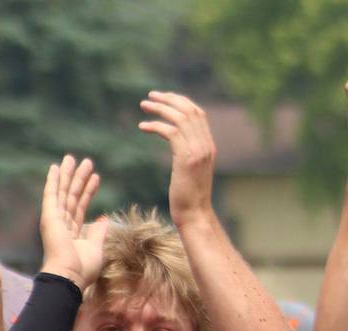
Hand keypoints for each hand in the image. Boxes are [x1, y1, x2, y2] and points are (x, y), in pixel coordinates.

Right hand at [37, 156, 102, 288]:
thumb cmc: (82, 269)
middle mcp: (61, 226)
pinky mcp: (50, 218)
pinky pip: (52, 195)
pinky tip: (55, 168)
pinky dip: (53, 181)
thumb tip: (104, 219)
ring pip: (63, 193)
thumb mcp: (96, 248)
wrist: (69, 277)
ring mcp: (54, 221)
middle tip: (85, 162)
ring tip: (73, 158)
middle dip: (78, 180)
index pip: (80, 208)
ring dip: (68, 175)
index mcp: (72, 234)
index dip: (88, 192)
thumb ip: (99, 232)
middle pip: (71, 197)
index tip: (95, 178)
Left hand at [139, 92, 216, 227]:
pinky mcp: (187, 158)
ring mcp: (198, 150)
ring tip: (144, 105)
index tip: (164, 99)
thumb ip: (186, 154)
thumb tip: (177, 146)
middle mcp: (206, 144)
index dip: (181, 103)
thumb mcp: (189, 171)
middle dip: (170, 100)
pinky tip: (142, 126)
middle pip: (190, 111)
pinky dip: (156, 126)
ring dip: (160, 109)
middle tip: (150, 96)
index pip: (198, 114)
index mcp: (208, 145)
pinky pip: (171, 133)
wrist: (194, 214)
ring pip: (180, 118)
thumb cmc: (187, 198)